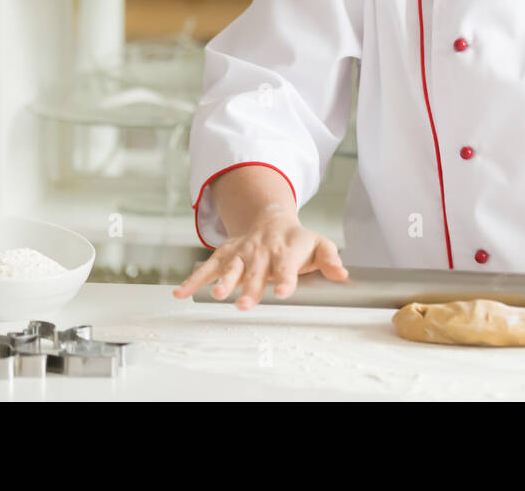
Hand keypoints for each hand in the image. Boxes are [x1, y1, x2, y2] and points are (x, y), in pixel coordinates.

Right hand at [172, 208, 348, 309]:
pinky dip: (193, 280)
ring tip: (217, 296)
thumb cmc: (297, 240)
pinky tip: (180, 293)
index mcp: (285, 250)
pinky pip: (207, 268)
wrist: (270, 219)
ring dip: (223, 282)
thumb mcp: (319, 245)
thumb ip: (330, 260)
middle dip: (250, 288)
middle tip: (243, 305)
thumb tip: (343, 275)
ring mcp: (241, 253)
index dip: (284, 279)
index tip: (283, 292)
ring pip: (230, 268)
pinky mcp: (224, 255)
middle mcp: (261, 252)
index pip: (286, 266)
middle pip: (256, 272)